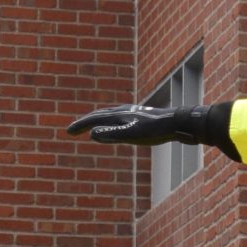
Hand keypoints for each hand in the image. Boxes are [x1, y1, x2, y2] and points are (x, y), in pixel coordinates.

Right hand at [67, 103, 200, 145]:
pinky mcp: (142, 118)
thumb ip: (113, 134)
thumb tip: (92, 134)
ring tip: (92, 127)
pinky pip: (121, 120)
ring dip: (98, 121)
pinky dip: (112, 123)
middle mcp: (123, 111)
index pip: (94, 120)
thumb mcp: (133, 134)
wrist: (178, 122)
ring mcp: (132, 114)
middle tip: (73, 131)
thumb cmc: (156, 130)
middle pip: (99, 116)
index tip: (69, 132)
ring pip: (110, 116)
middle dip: (85, 123)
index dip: (81, 126)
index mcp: (118, 115)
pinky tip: (119, 128)